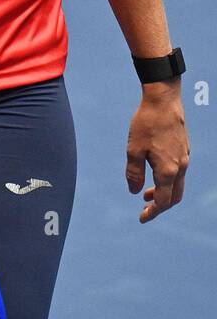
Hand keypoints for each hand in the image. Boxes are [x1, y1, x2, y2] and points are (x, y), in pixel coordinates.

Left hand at [126, 82, 189, 222]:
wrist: (164, 100)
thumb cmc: (146, 123)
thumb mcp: (133, 149)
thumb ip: (134, 173)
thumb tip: (135, 192)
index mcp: (168, 170)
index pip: (163, 201)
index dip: (153, 212)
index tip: (142, 218)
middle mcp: (180, 167)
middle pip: (174, 197)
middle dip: (160, 206)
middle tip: (146, 209)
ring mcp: (184, 157)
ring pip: (178, 184)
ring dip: (164, 192)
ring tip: (147, 193)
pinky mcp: (184, 149)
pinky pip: (179, 172)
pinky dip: (168, 179)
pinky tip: (155, 172)